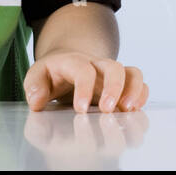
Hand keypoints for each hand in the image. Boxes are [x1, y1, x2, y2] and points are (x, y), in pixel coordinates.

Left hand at [23, 50, 148, 112]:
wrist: (66, 65)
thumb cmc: (52, 74)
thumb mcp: (37, 75)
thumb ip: (34, 86)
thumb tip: (37, 101)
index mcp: (74, 62)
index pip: (83, 70)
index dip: (84, 88)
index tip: (80, 110)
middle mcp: (97, 65)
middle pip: (114, 67)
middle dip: (114, 88)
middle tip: (107, 110)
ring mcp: (112, 74)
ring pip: (132, 73)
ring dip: (134, 91)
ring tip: (128, 111)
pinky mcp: (122, 84)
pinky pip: (139, 83)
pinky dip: (142, 96)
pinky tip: (134, 113)